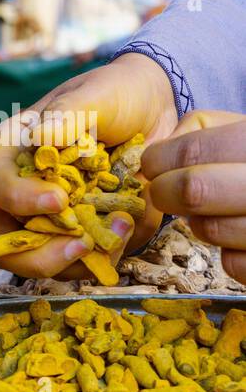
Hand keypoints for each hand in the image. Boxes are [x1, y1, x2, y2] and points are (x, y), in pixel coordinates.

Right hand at [0, 52, 174, 276]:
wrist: (157, 109)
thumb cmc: (115, 94)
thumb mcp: (95, 93)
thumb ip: (69, 113)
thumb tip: (43, 138)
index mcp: (13, 155)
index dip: (18, 199)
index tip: (58, 199)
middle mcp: (23, 194)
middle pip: (3, 241)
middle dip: (37, 255)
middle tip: (80, 245)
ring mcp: (51, 219)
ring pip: (38, 261)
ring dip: (76, 260)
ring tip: (121, 229)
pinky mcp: (83, 234)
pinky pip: (80, 262)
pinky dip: (102, 258)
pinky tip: (127, 229)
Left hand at [142, 110, 245, 282]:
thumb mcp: (240, 128)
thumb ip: (198, 131)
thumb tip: (156, 156)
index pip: (193, 151)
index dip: (159, 160)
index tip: (153, 165)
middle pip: (194, 190)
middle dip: (166, 192)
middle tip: (166, 191)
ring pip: (211, 229)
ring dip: (199, 222)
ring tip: (211, 210)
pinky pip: (234, 264)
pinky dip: (227, 252)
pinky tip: (236, 232)